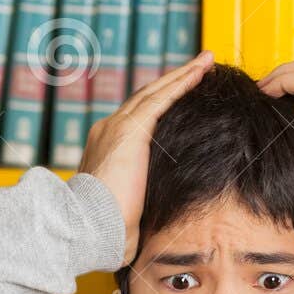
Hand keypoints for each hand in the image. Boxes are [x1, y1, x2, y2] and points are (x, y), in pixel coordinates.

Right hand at [79, 51, 215, 264]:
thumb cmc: (104, 231)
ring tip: (206, 61)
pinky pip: (161, 98)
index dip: (159, 104)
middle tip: (199, 66)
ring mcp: (117, 127)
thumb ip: (139, 208)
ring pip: (156, 91)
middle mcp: (108, 131)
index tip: (180, 94)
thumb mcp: (126, 214)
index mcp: (106, 150)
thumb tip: (150, 228)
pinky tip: (200, 72)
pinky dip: (182, 83)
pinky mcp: (130, 130)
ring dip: (183, 74)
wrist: (87, 227)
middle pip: (147, 98)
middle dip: (174, 81)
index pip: (137, 118)